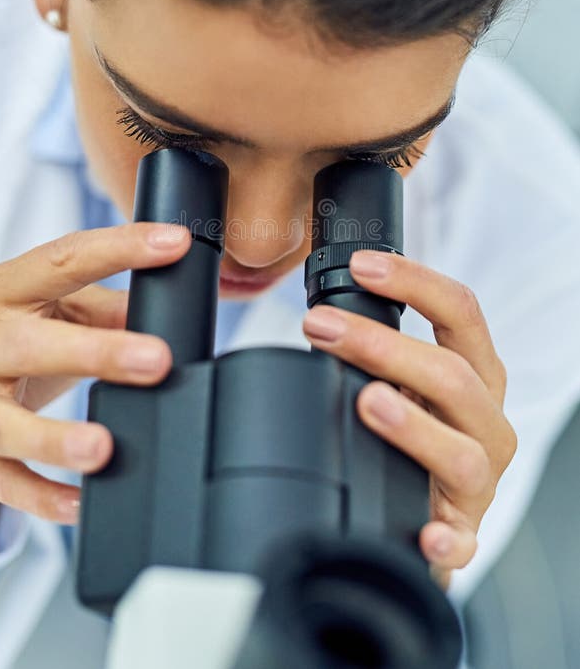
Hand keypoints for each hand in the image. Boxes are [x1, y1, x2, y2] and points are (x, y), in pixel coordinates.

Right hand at [0, 222, 190, 528]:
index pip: (63, 260)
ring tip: (103, 449)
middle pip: (31, 345)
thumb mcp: (56, 310)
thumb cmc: (15, 335)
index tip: (174, 244)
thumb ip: (108, 309)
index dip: (120, 248)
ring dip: (53, 439)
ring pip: (2, 423)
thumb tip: (168, 308)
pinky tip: (78, 502)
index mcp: (9, 290)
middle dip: (95, 353)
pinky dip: (38, 496)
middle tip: (156, 360)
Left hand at [302, 248, 516, 589]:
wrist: (428, 514)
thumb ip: (378, 353)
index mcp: (475, 375)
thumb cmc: (412, 437)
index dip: (414, 281)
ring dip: (414, 425)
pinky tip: (423, 531)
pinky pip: (462, 540)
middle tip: (322, 329)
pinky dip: (445, 537)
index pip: (460, 312)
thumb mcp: (406, 384)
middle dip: (382, 345)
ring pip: (462, 451)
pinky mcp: (463, 534)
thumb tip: (323, 315)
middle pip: (453, 375)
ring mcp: (479, 480)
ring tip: (370, 403)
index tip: (362, 266)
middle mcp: (485, 422)